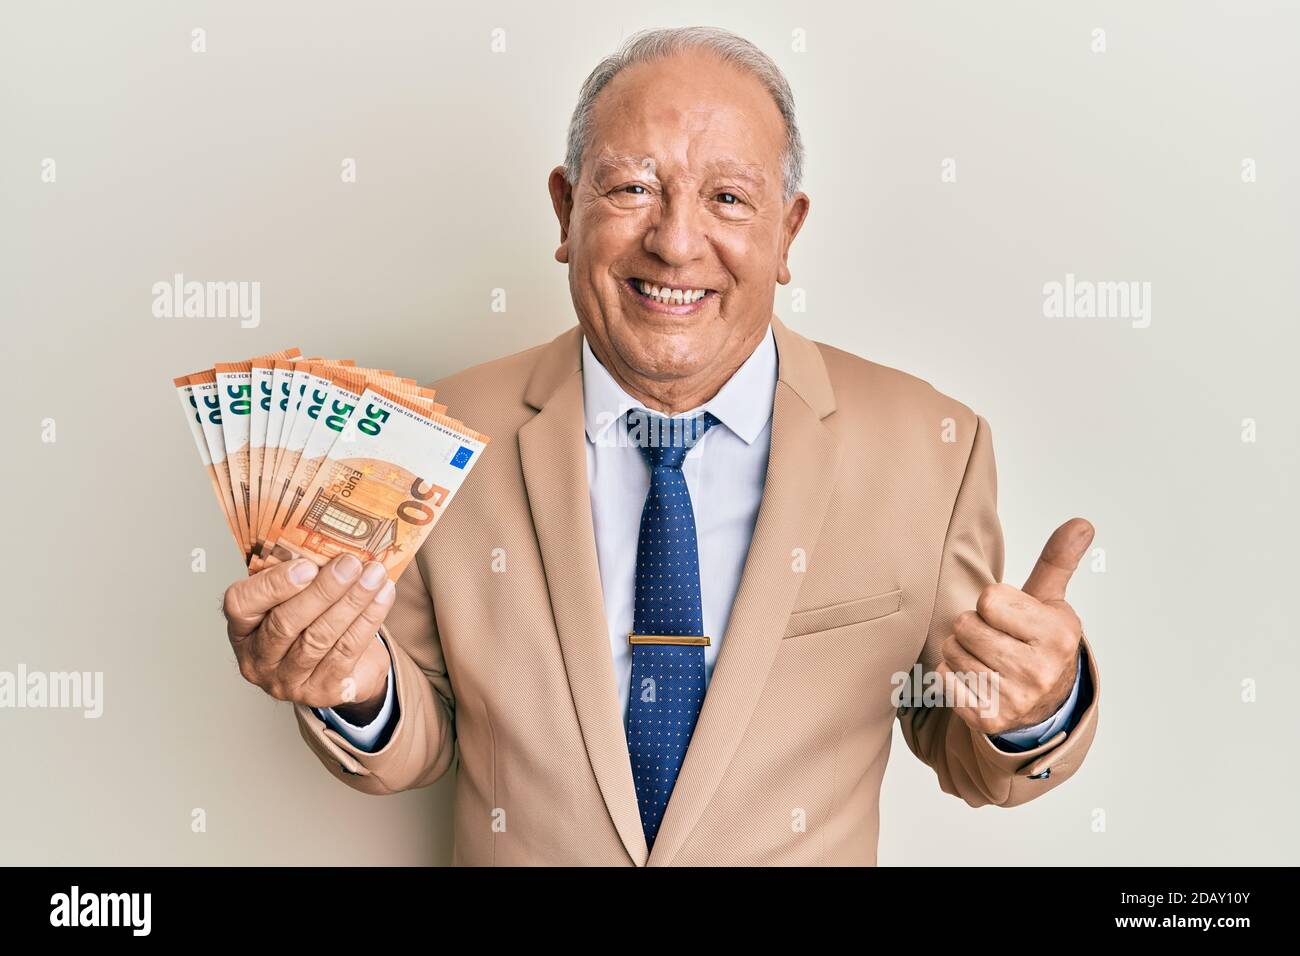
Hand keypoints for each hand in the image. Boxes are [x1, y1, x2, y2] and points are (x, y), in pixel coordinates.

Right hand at [223, 554, 395, 715]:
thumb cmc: (311, 622)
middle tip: (350, 564)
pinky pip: (347, 652)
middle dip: (322, 590)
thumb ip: (301, 574)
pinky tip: (383, 596)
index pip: (240, 604)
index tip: (307, 564)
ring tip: (373, 575)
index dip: (273, 584)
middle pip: (286, 623)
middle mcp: (258, 659)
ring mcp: (288, 681)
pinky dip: (368, 620)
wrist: (339, 668)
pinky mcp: (322, 691)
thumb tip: (331, 542)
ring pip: (320, 638)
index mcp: (242, 628)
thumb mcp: (295, 598)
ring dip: (351, 602)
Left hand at [937, 517, 1093, 735]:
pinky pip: (944, 678)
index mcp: (1057, 636)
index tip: (1009, 616)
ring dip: (961, 650)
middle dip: (973, 626)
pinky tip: (977, 679)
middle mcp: (1039, 671)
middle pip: (966, 625)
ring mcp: (1014, 699)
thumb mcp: (1051, 602)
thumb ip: (1058, 560)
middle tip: (995, 638)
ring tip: (987, 658)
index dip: (992, 603)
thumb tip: (1081, 523)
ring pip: (952, 650)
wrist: (1044, 703)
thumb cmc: (1039, 642)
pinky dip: (952, 674)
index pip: (990, 599)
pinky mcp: (988, 718)